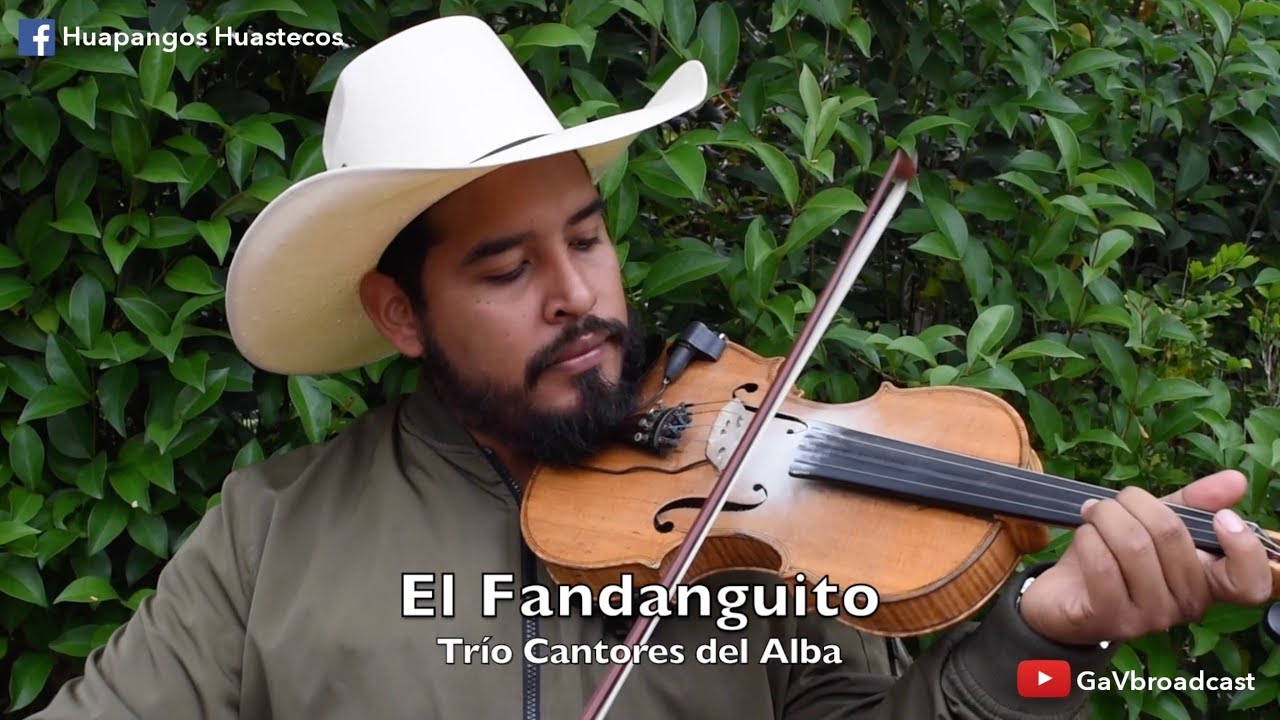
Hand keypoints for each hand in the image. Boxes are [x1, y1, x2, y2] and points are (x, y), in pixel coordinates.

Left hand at [1017, 470, 1274, 646]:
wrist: (1063, 596)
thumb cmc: (1115, 557)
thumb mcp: (1152, 524)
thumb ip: (1193, 503)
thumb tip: (1236, 479)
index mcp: (1205, 582)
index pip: (1248, 582)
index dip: (1244, 548)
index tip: (1221, 517)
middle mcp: (1185, 605)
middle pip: (1171, 535)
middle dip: (1134, 503)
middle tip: (1113, 502)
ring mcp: (1149, 617)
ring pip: (1133, 545)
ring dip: (1105, 516)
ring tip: (1093, 513)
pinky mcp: (1110, 619)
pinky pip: (1102, 564)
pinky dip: (1088, 538)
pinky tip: (1083, 536)